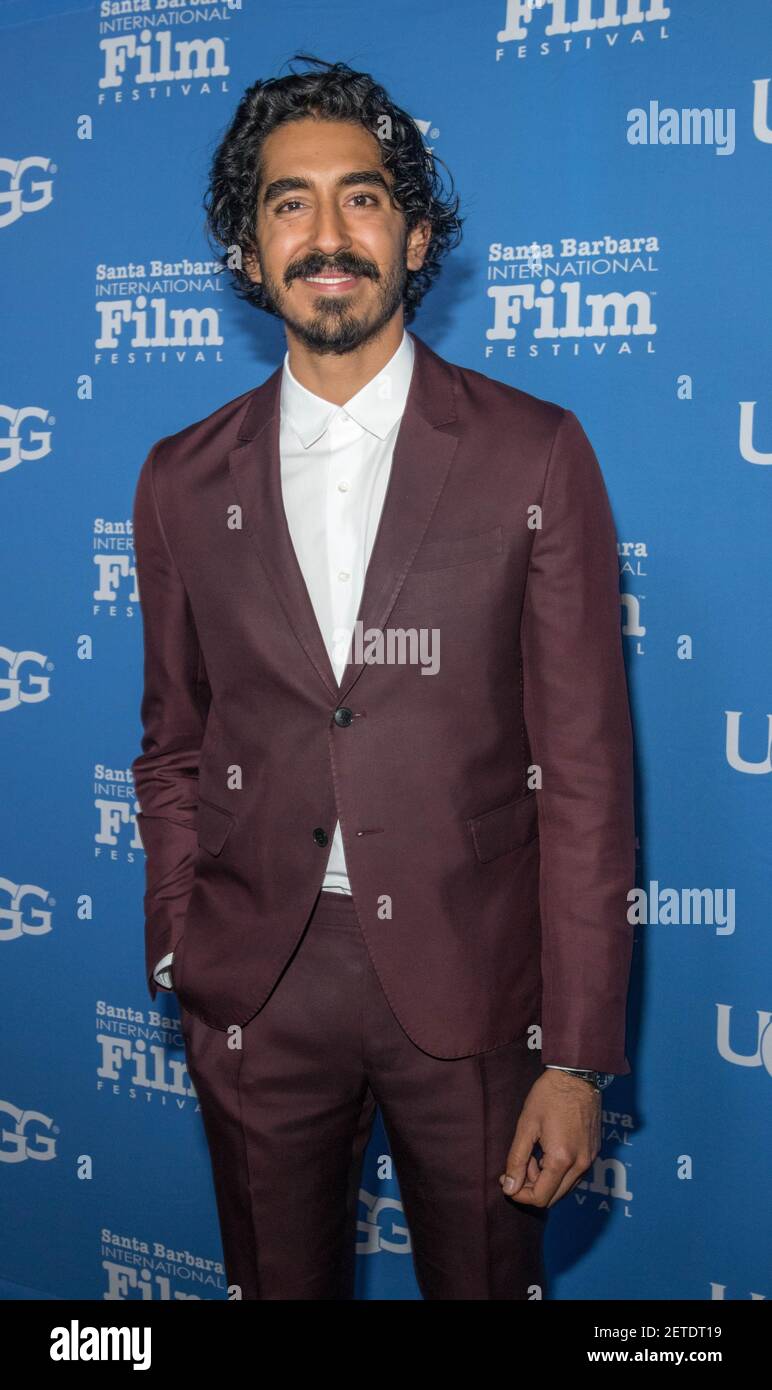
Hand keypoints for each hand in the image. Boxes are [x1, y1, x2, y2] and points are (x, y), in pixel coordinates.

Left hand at [499, 1068, 600, 1207]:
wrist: (577, 1075)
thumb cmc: (549, 1096)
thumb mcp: (526, 1126)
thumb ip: (516, 1160)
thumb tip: (509, 1188)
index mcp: (561, 1160)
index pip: (540, 1198)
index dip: (519, 1194)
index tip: (507, 1179)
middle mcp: (580, 1165)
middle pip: (553, 1197)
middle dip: (532, 1186)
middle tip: (521, 1162)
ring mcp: (590, 1159)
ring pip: (564, 1188)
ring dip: (545, 1179)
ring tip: (534, 1153)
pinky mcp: (594, 1152)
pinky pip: (574, 1175)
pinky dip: (558, 1171)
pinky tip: (548, 1150)